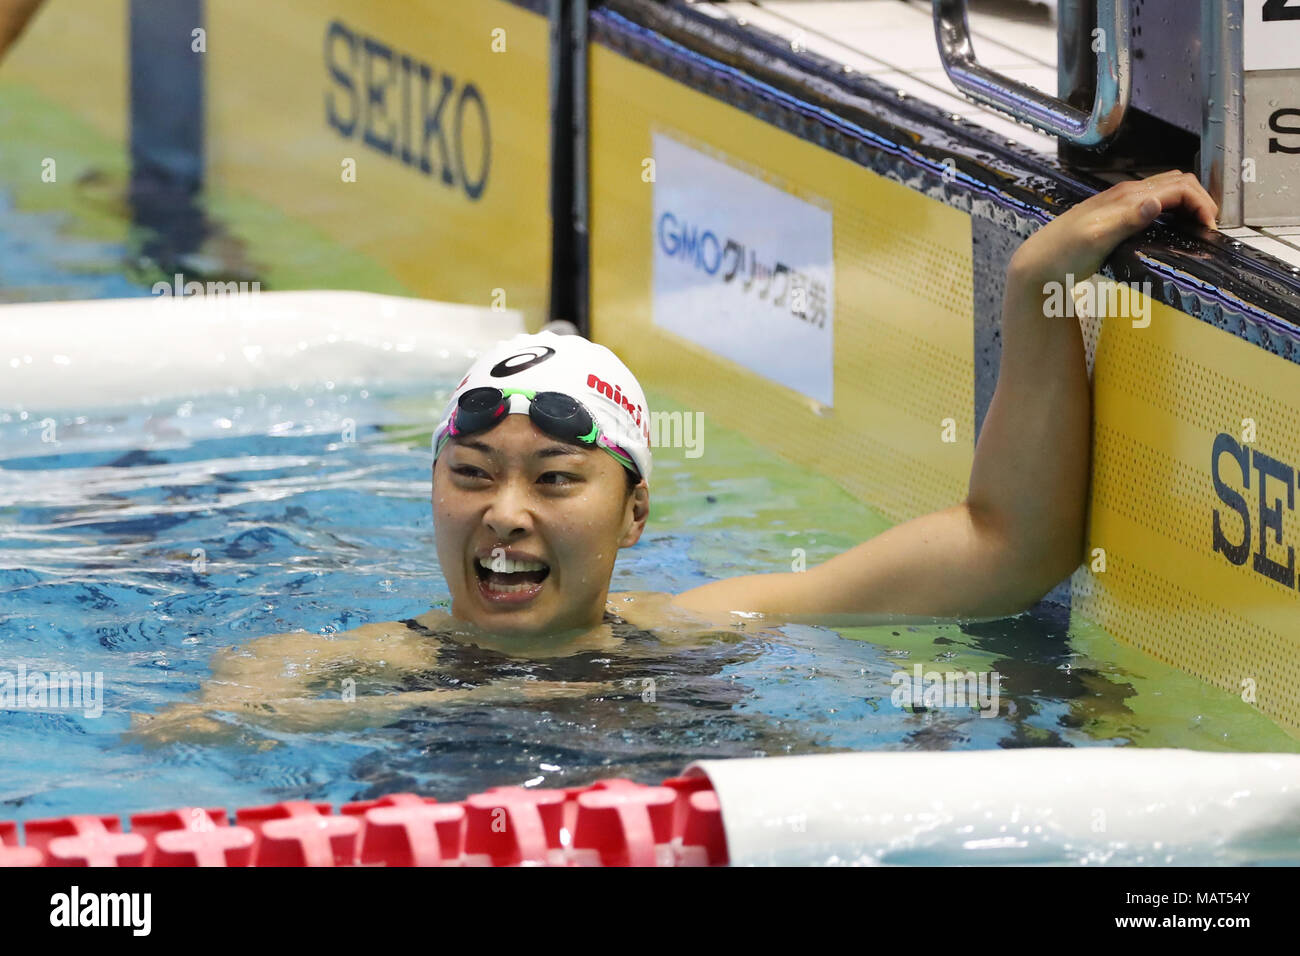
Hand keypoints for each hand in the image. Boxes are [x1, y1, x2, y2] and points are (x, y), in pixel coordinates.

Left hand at [1008, 170, 1218, 289]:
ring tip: (1196, 227)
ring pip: (1165, 190)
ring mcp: (1120, 203)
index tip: (1210, 228)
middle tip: (1209, 228)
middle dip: (1200, 199)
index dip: (1201, 202)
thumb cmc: (1064, 255)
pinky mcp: (1115, 215)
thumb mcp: (1097, 239)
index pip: (1178, 186)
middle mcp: (1126, 194)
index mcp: (1127, 197)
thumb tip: (1156, 201)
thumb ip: (1127, 220)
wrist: (1038, 264)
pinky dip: (1172, 209)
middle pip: (1176, 182)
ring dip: (1187, 202)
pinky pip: (1152, 203)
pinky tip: (1171, 228)